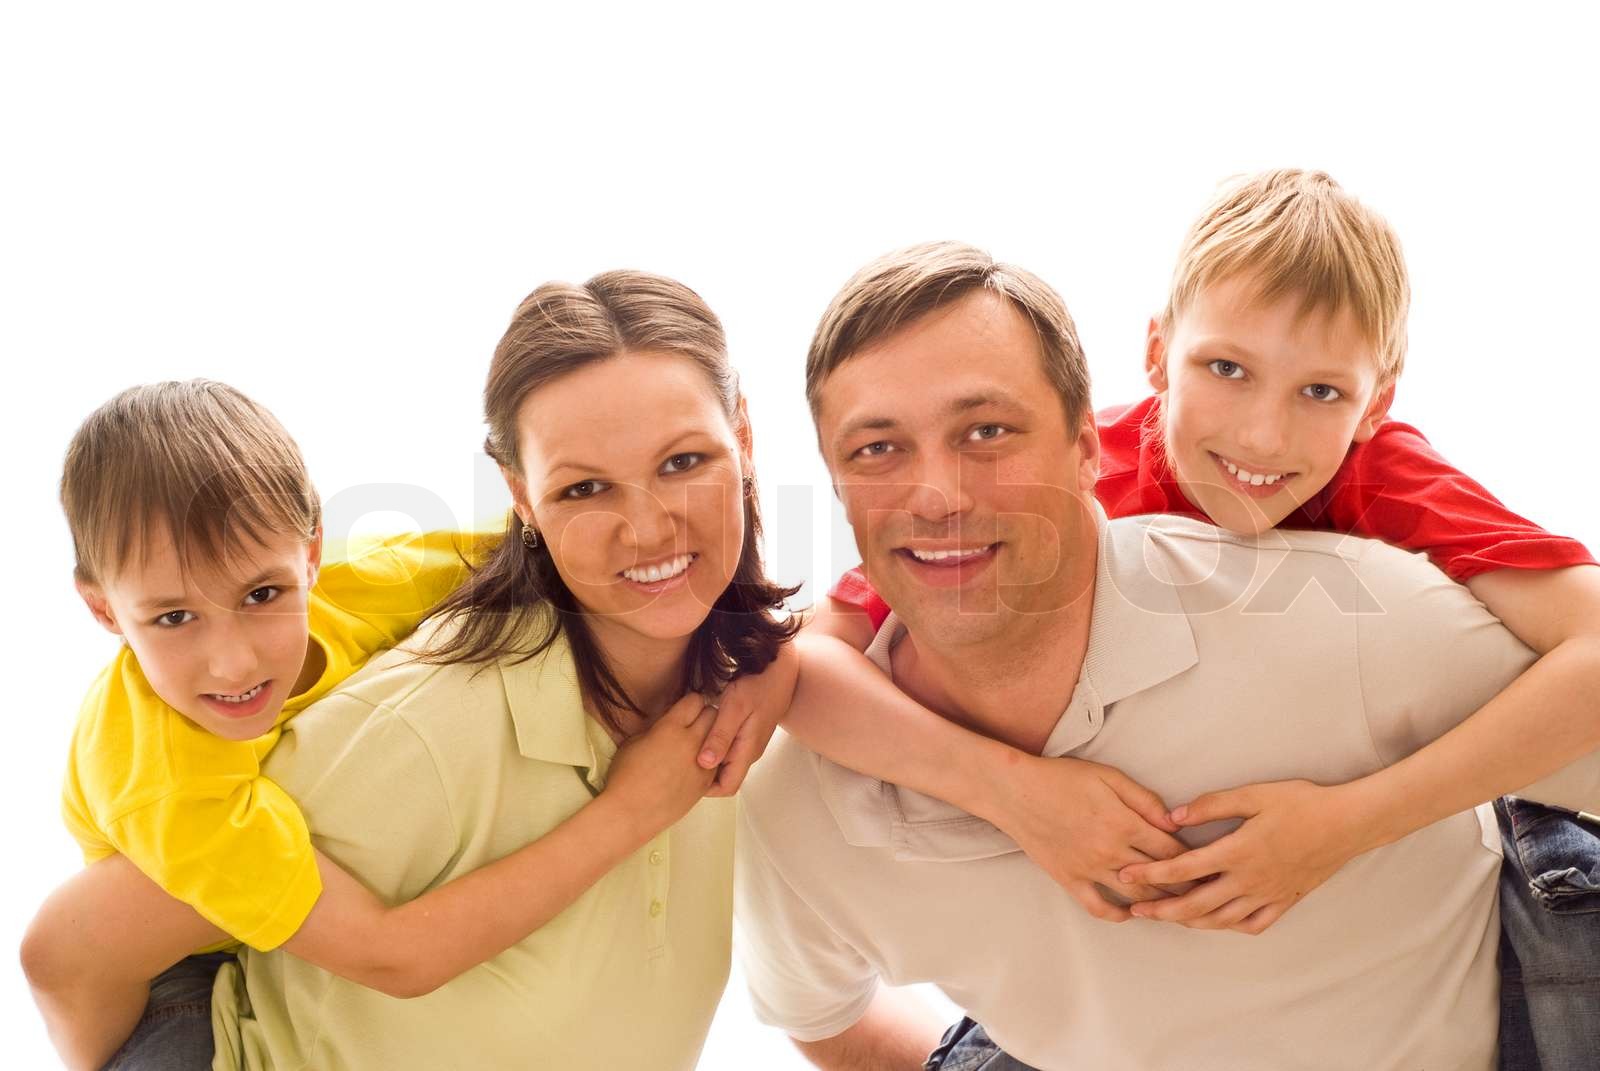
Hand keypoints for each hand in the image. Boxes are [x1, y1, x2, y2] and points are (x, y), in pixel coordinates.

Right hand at [603, 694, 718, 837]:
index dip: (691, 702)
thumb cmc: (625, 776)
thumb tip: (670, 721)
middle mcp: (691, 742)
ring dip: (710, 736)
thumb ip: (657, 727)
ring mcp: (702, 763)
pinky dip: (711, 758)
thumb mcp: (634, 741)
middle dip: (704, 715)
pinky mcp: (706, 782)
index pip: (695, 700)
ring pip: (720, 738)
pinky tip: (696, 764)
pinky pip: (718, 761)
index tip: (685, 708)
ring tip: (696, 744)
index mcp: (671, 728)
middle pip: (713, 714)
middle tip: (693, 723)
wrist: (631, 813)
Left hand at [699, 641, 797, 797]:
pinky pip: (728, 749)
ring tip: (688, 745)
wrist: (779, 669)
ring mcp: (749, 743)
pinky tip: (701, 732)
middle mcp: (749, 753)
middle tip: (681, 760)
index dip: (706, 789)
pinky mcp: (747, 733)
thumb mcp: (734, 709)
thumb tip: (704, 764)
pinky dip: (714, 746)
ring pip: (725, 763)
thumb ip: (720, 736)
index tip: (685, 775)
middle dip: (703, 776)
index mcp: (747, 752)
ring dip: (708, 759)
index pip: (727, 787)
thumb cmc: (757, 685)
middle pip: (724, 778)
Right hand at [991, 755, 1194, 922]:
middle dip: (1188, 886)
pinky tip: (1131, 914)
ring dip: (1162, 904)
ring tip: (1181, 907)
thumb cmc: (1062, 778)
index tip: (1212, 865)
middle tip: (1207, 892)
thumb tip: (1175, 822)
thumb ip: (1144, 800)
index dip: (1196, 859)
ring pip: (1137, 897)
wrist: (1014, 791)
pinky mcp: (1070, 880)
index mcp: (1124, 824)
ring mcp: (1089, 870)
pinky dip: (1119, 916)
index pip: (1172, 850)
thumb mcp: (1108, 776)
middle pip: (1160, 878)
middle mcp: (1110, 852)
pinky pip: (1099, 907)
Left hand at [1116, 779, 1366, 934]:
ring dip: (1190, 921)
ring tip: (1168, 918)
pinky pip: (1252, 925)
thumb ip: (1212, 805)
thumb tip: (1173, 816)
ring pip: (1221, 919)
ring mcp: (1268, 895)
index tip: (1126, 875)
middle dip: (1162, 909)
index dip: (1152, 873)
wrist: (1348, 823)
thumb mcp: (1254, 794)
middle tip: (1135, 910)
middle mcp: (1249, 880)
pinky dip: (1230, 927)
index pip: (1184, 869)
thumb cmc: (1301, 803)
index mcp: (1237, 852)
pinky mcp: (1285, 902)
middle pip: (1196, 904)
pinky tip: (1217, 922)